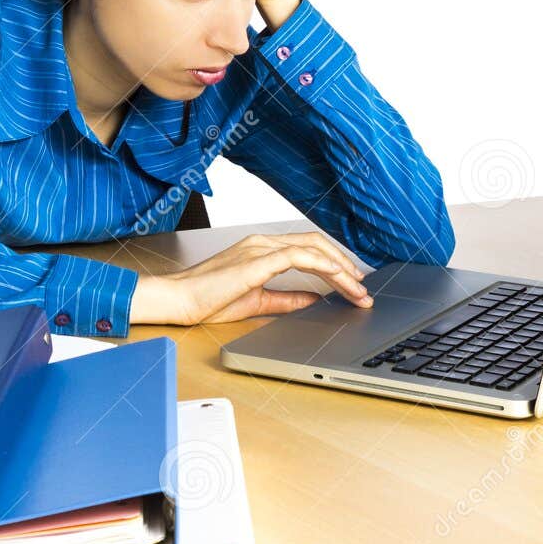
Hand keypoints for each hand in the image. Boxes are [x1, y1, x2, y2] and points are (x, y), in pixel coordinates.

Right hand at [130, 230, 370, 326]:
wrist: (178, 299)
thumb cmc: (207, 299)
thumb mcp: (256, 301)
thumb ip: (286, 299)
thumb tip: (315, 301)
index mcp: (262, 249)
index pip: (308, 249)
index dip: (335, 263)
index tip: (354, 284)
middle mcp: (263, 242)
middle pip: (317, 244)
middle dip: (345, 265)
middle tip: (364, 288)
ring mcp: (259, 248)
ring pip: (312, 248)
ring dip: (340, 268)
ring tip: (358, 288)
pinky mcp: (256, 260)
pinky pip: (298, 256)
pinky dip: (322, 265)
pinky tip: (337, 277)